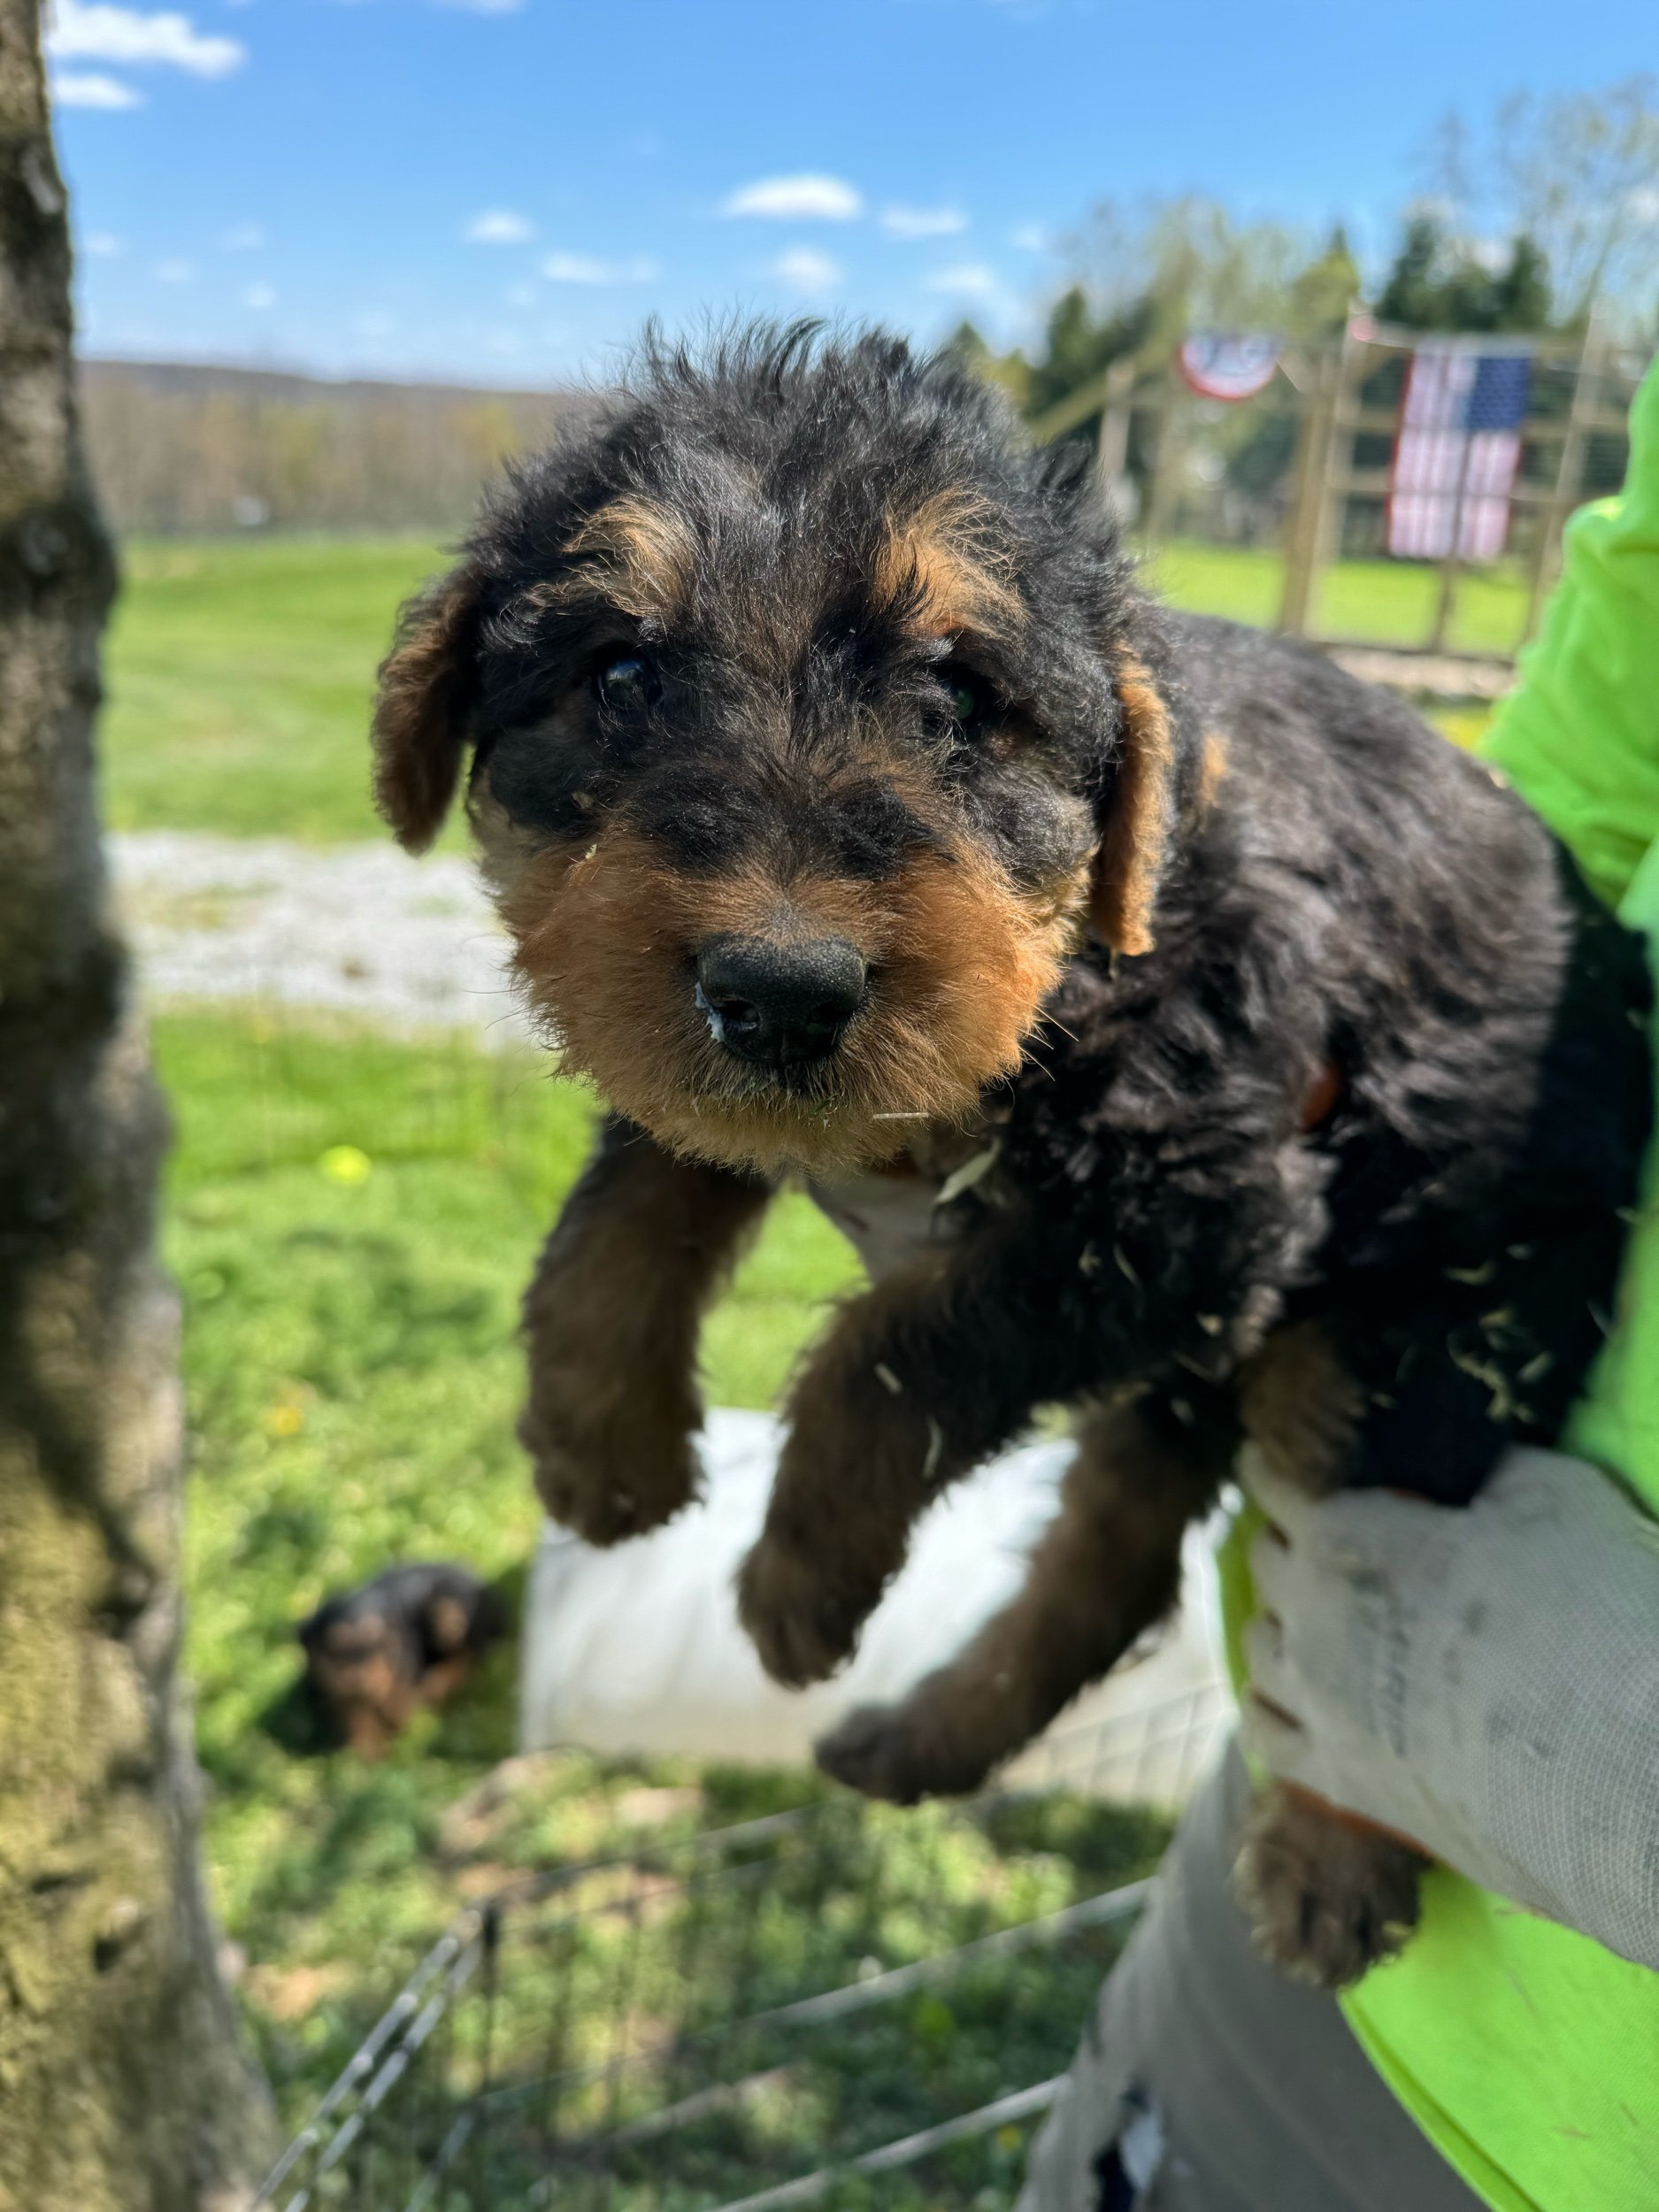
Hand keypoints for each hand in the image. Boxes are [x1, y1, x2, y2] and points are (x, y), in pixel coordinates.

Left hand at [1240, 1446, 1658, 1970]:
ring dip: (1279, 1625)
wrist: (1595, 1751)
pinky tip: (1285, 1702)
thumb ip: (1491, 1475)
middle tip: (1308, 1543)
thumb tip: (1479, 1465)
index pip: (1275, 1485)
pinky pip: (1267, 1735)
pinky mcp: (1335, 1779)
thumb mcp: (1544, 1496)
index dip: (1272, 1470)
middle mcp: (1308, 1612)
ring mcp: (1314, 1700)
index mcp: (1343, 1533)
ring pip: (1258, 1647)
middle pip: (1266, 1562)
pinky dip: (1271, 1709)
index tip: (1270, 1463)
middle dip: (1285, 1544)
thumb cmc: (1574, 1604)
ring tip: (1300, 1622)